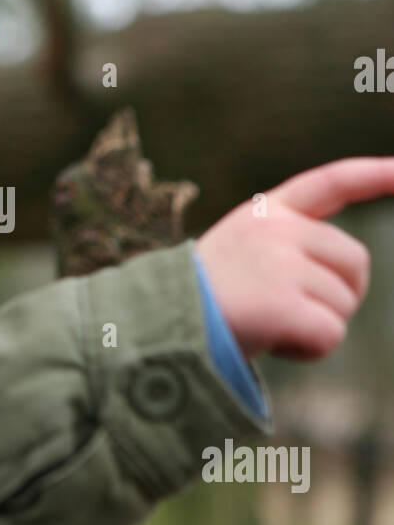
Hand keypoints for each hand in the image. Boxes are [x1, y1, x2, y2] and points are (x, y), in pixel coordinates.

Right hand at [194, 158, 393, 359]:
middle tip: (289, 313)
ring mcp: (281, 264)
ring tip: (265, 325)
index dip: (374, 174)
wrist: (153, 325)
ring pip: (344, 304)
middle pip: (355, 262)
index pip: (330, 183)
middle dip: (338, 295)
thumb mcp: (238, 255)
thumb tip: (342, 280)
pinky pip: (330, 334)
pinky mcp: (284, 303)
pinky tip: (271, 343)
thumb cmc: (195, 301)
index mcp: (264, 212)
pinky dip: (309, 350)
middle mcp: (277, 229)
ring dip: (316, 326)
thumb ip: (285, 250)